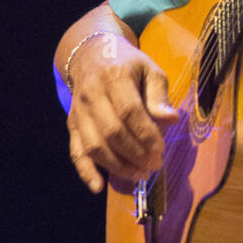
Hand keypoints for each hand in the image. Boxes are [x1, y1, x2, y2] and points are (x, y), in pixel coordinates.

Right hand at [67, 38, 179, 193]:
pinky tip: (98, 187)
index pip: (129, 111)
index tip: (161, 149)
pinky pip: (75, 151)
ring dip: (117, 166)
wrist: (91, 55)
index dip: (146, 134)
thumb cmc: (128, 64)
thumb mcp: (149, 69)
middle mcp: (92, 95)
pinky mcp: (71, 124)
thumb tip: (171, 119)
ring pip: (94, 145)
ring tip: (140, 174)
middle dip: (135, 154)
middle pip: (111, 132)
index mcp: (114, 77)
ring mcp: (78, 111)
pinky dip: (85, 171)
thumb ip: (159, 94)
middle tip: (154, 165)